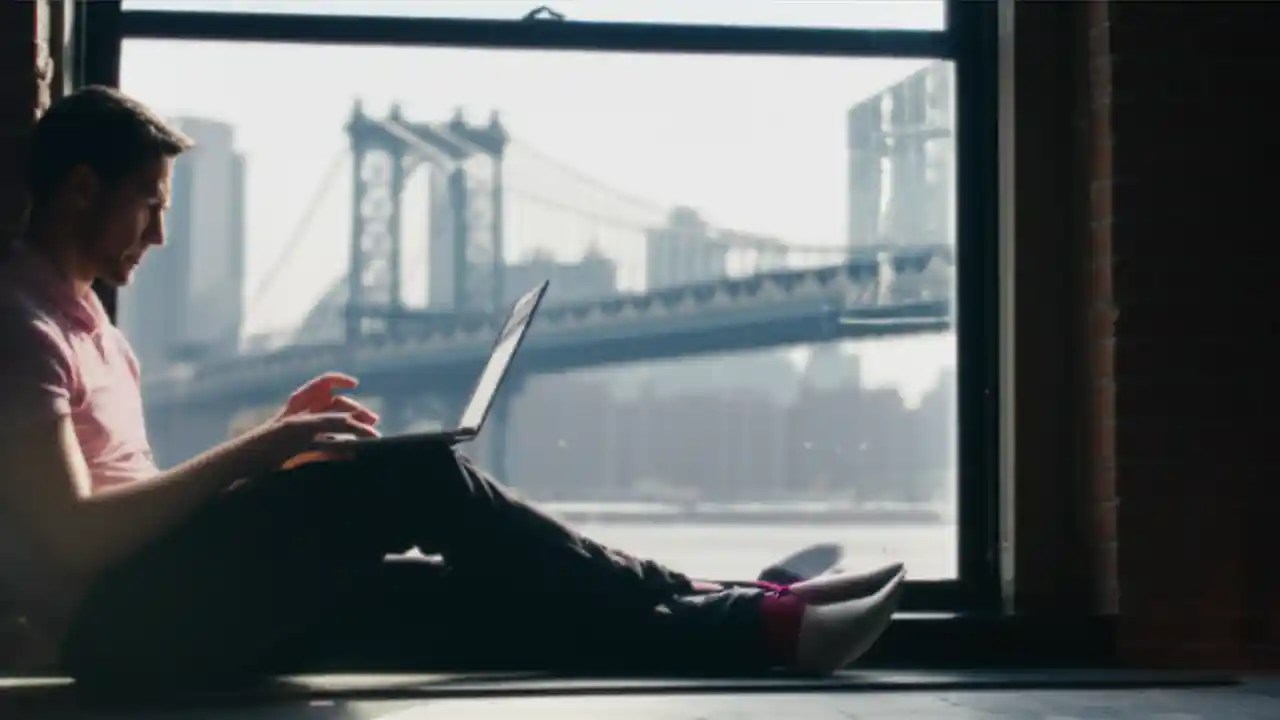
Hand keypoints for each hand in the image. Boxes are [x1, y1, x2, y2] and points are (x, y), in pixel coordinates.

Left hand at [258, 372, 381, 467]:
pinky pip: (327, 447)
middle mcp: (301, 418)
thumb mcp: (299, 429)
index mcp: (298, 406)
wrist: (241, 471)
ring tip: (368, 440)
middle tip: (372, 422)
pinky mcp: (301, 455)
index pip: (323, 385)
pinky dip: (342, 448)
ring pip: (333, 428)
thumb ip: (327, 423)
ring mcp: (302, 437)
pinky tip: (352, 454)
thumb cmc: (266, 446)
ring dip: (352, 431)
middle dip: (355, 411)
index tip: (355, 385)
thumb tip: (354, 422)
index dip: (339, 380)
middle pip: (334, 406)